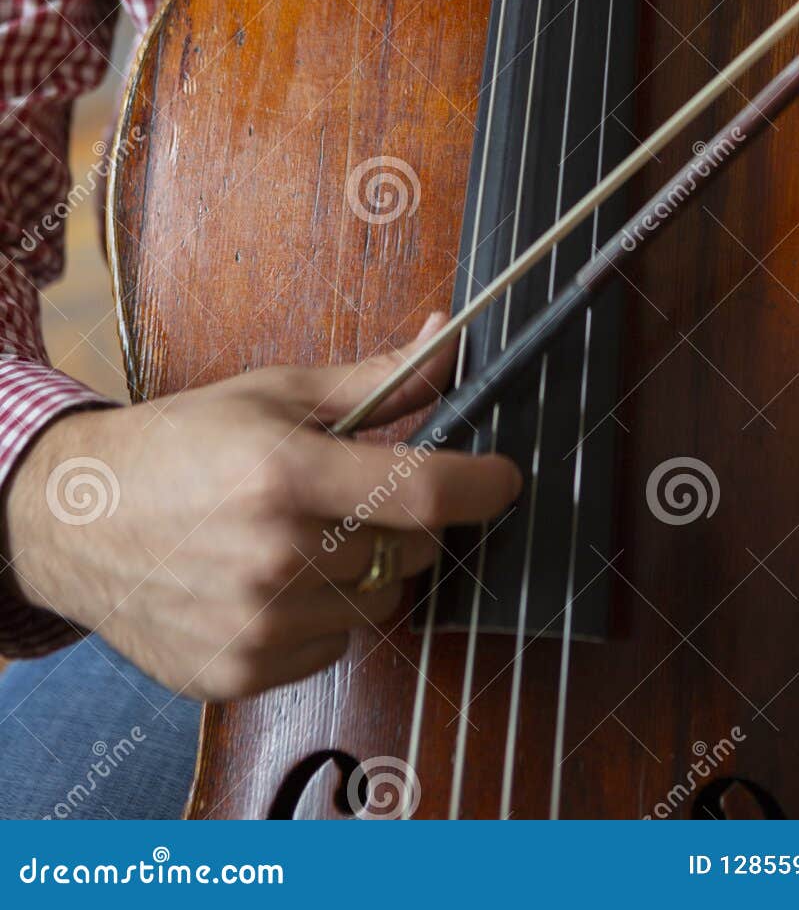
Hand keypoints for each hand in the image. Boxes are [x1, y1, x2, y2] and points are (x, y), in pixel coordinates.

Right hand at [1, 316, 520, 699]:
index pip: (425, 493)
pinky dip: (324, 617)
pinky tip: (274, 581)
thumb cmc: (179, 444)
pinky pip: (333, 648)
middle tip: (358, 497)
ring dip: (365, 572)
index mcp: (286, 472)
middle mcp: (275, 555)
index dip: (483, 485)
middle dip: (407, 523)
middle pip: (411, 553)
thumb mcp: (275, 393)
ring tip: (304, 537)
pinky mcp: (240, 672)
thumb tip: (451, 338)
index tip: (506, 479)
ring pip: (379, 604)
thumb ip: (377, 380)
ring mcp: (257, 623)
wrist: (79, 519)